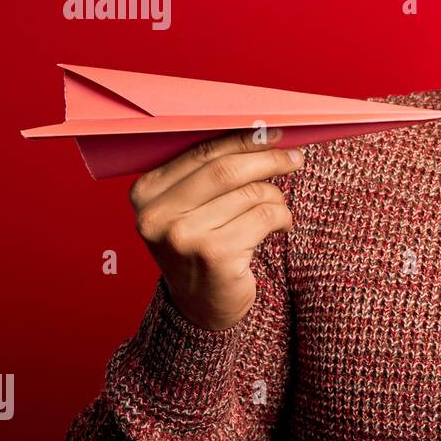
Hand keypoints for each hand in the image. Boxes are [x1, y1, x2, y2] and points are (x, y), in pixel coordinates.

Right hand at [128, 128, 303, 331]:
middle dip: (268, 160)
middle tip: (295, 160)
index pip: (202, 153)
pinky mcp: (214, 254)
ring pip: (250, 193)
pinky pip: (264, 216)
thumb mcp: (191, 209)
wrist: (202, 307)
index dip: (243, 140)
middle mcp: (156, 215)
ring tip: (277, 208)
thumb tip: (263, 132)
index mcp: (145, 193)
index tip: (275, 134)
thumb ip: (210, 174)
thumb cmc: (203, 247)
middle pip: (226, 170)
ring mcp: (183, 236)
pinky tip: (281, 226)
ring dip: (275, 196)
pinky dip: (282, 217)